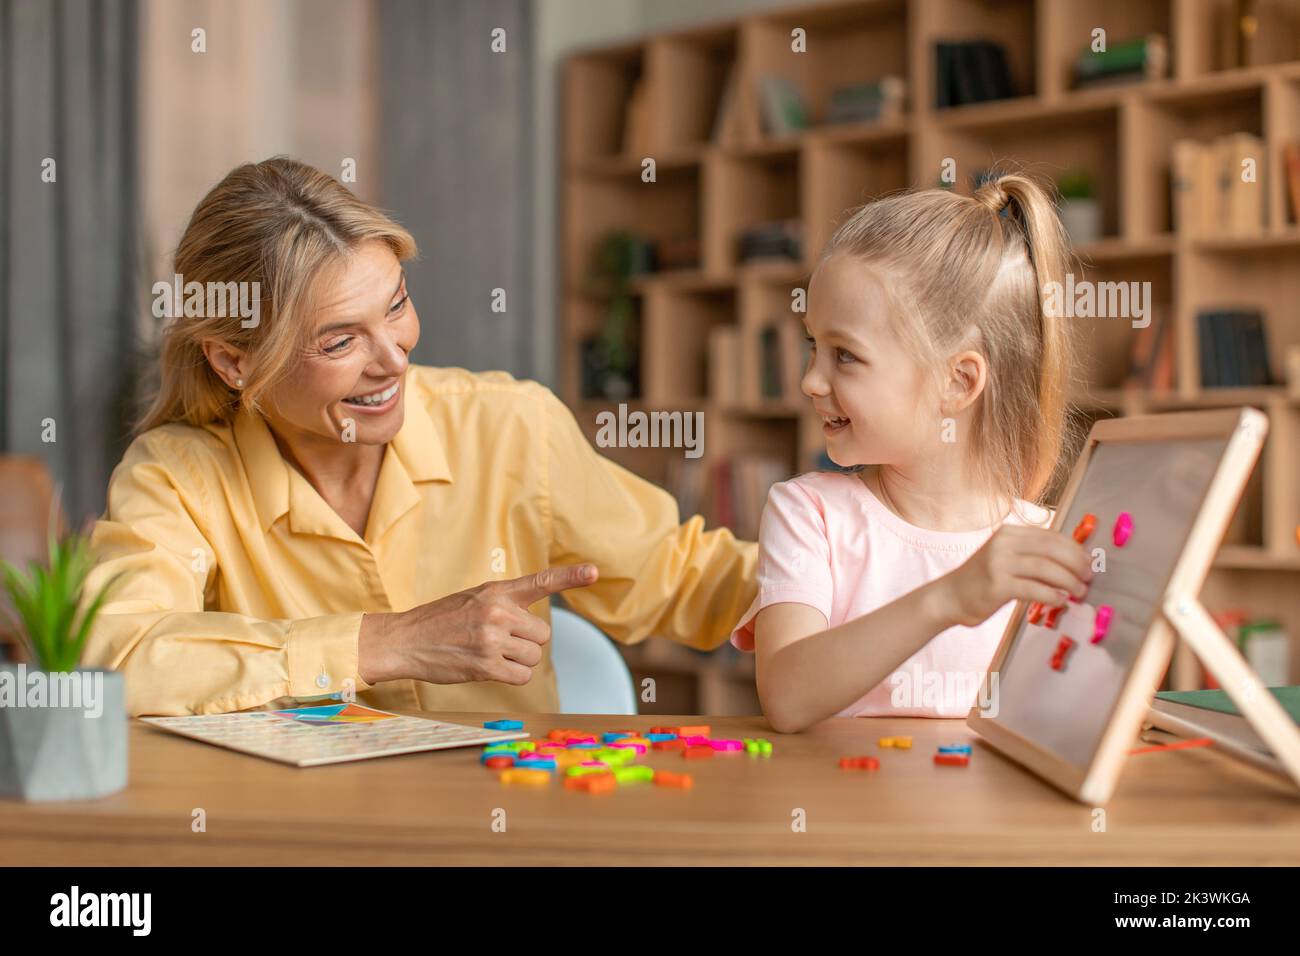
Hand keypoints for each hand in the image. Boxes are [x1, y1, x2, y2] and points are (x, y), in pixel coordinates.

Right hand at [357, 564, 597, 685]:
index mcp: (497, 591)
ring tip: (490, 653)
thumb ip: (505, 604)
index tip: (594, 572)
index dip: (570, 577)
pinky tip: (489, 668)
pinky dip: (511, 676)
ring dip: (518, 661)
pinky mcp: (486, 666)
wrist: (405, 640)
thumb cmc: (441, 620)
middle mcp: (498, 612)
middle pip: (543, 635)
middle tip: (500, 641)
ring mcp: (492, 639)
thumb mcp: (474, 598)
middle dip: (528, 642)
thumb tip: (532, 624)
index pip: (540, 581)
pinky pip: (522, 675)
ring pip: (534, 656)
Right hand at [936, 526, 1090, 628]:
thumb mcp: (1005, 558)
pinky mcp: (997, 585)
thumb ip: (1031, 555)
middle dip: (1076, 564)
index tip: (1088, 563)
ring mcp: (999, 563)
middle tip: (1088, 578)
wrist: (949, 597)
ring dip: (1069, 581)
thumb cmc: (982, 580)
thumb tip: (1072, 562)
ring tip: (1079, 592)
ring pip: (1046, 568)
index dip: (1075, 549)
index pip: (1051, 536)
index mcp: (1009, 533)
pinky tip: (1061, 600)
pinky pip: (1034, 589)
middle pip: (1052, 549)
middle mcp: (1003, 543)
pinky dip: (1053, 595)